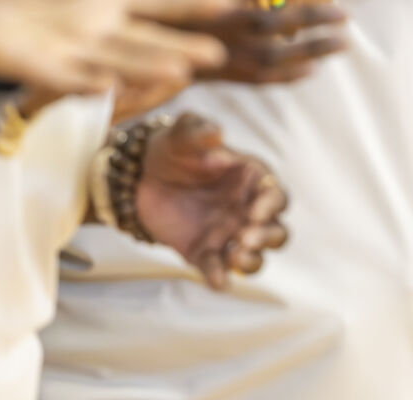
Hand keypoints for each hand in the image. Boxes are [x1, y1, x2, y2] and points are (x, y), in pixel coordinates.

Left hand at [0, 0, 242, 97]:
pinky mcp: (44, 69)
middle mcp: (102, 28)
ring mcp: (76, 51)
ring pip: (121, 60)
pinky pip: (72, 79)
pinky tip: (110, 84)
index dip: (192, 1)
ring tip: (178, 70)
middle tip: (218, 52)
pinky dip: (91, 82)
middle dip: (181, 45)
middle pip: (150, 38)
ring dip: (147, 66)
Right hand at [112, 0, 347, 84]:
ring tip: (341, 43)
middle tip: (345, 14)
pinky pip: (248, 80)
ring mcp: (202, 51)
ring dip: (306, 51)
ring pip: (264, 57)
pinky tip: (309, 71)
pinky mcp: (200, 75)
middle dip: (308, 18)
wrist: (82, 35)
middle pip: (264, 21)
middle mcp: (200, 20)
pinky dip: (281, 77)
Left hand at [136, 113, 287, 289]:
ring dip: (251, 261)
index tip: (254, 212)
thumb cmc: (170, 149)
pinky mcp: (203, 253)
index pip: (275, 195)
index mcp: (250, 179)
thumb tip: (216, 133)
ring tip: (234, 256)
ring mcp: (227, 234)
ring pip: (255, 256)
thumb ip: (197, 131)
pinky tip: (217, 281)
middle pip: (276, 230)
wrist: (137, 176)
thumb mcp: (180, 134)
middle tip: (246, 238)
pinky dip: (220, 278)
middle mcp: (246, 209)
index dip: (271, 205)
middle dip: (268, 237)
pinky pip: (217, 269)